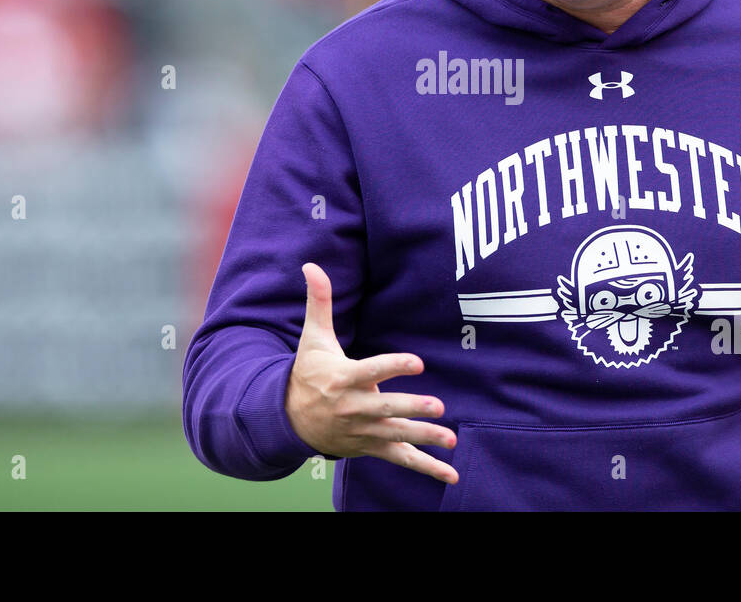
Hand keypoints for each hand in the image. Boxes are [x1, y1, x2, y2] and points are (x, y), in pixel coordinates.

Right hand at [286, 262, 457, 484]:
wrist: (288, 419)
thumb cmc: (308, 372)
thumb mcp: (312, 337)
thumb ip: (319, 302)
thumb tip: (310, 264)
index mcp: (342, 378)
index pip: (371, 370)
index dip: (394, 366)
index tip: (417, 362)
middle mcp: (353, 407)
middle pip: (386, 408)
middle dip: (411, 408)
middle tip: (437, 406)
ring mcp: (363, 431)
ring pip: (396, 435)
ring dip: (424, 439)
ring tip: (450, 439)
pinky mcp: (371, 447)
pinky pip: (401, 459)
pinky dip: (426, 468)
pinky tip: (452, 475)